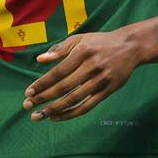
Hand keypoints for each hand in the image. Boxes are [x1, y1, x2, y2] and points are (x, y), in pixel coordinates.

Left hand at [22, 29, 145, 121]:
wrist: (130, 47)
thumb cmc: (100, 42)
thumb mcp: (80, 39)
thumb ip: (59, 49)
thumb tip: (40, 59)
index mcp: (82, 53)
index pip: (58, 72)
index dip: (42, 84)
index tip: (29, 93)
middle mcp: (91, 67)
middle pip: (64, 87)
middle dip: (44, 98)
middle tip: (27, 107)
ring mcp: (100, 81)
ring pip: (74, 99)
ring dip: (54, 110)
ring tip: (39, 116)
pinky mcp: (107, 91)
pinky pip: (87, 106)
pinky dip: (71, 113)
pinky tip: (57, 117)